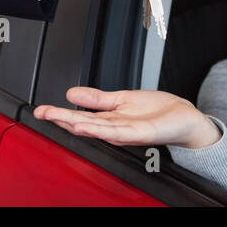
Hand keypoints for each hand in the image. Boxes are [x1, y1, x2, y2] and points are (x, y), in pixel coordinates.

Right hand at [34, 86, 221, 149]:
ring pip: (97, 129)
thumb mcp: (121, 98)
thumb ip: (96, 98)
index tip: (41, 110)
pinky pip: (117, 132)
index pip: (80, 116)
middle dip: (62, 118)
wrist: (185, 119)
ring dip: (77, 125)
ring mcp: (127, 132)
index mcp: (109, 119)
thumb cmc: (158, 111)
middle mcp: (115, 128)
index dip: (59, 113)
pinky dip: (101, 129)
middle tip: (42, 113)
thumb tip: (72, 94)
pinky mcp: (140, 133)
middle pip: (84, 124)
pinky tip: (88, 125)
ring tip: (60, 119)